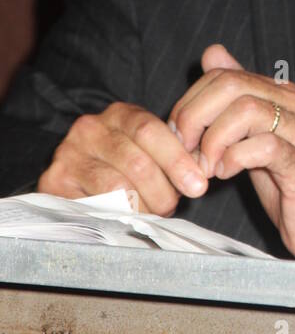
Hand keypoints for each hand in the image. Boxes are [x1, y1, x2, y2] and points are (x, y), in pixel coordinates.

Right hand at [37, 103, 208, 214]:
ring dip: (143, 207)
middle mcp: (91, 129)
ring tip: (152, 213)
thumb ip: (172, 155)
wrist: (75, 173)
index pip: (150, 131)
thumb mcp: (146, 149)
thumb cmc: (123, 163)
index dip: (177, 160)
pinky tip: (129, 218)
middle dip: (163, 191)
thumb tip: (199, 175)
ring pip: (117, 187)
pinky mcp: (55, 182)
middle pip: (136, 162)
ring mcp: (69, 155)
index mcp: (120, 114)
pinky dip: (119, 216)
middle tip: (172, 206)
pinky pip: (95, 206)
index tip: (197, 185)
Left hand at [168, 43, 294, 261]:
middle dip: (196, 117)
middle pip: (233, 87)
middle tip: (185, 149)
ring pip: (247, 111)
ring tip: (206, 165)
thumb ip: (234, 96)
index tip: (177, 133)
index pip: (225, 75)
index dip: (191, 102)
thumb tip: (212, 53)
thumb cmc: (284, 179)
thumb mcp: (252, 133)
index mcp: (281, 93)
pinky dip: (234, 158)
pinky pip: (264, 146)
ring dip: (214, 140)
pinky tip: (226, 173)